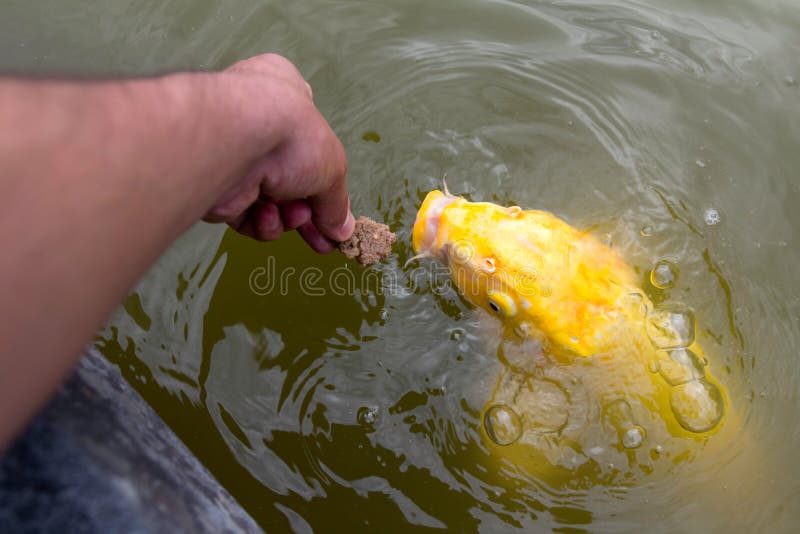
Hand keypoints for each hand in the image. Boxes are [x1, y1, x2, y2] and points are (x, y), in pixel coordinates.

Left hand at [203, 54, 353, 252]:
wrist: (236, 143)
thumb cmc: (288, 134)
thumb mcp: (332, 168)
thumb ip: (336, 202)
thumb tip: (341, 229)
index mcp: (284, 93)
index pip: (308, 137)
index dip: (324, 175)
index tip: (332, 205)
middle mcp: (256, 119)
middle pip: (290, 178)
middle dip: (307, 211)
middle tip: (321, 236)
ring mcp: (234, 153)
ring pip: (268, 200)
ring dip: (286, 217)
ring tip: (293, 216)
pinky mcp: (216, 184)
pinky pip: (245, 213)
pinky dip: (260, 222)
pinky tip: (266, 217)